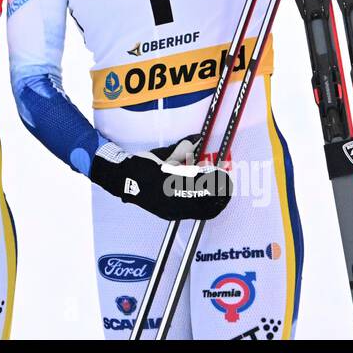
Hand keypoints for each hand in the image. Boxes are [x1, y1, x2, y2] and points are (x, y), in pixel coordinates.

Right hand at [89, 138, 232, 220]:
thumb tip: (198, 137)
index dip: (217, 180)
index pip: (203, 185)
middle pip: (206, 202)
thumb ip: (183, 148)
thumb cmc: (143, 165)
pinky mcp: (169, 215)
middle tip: (230, 185)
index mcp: (173, 185)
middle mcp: (173, 201)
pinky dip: (204, 209)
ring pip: (201, 211)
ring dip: (215, 204)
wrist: (122, 179)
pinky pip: (193, 214)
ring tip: (224, 195)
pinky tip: (209, 203)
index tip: (226, 173)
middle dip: (221, 195)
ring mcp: (171, 211)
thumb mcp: (164, 155)